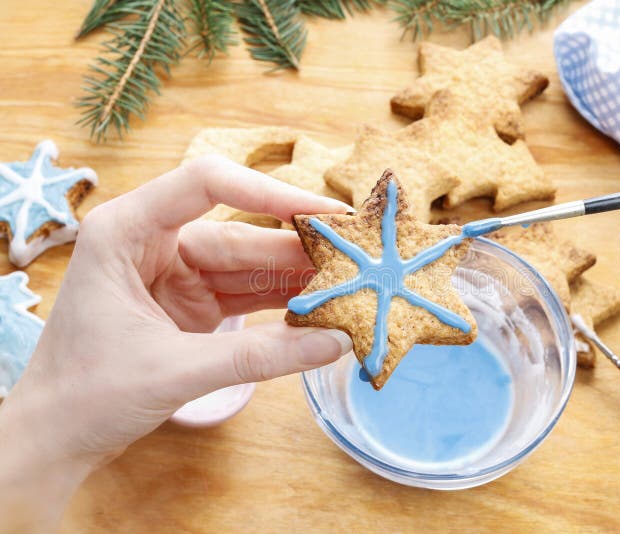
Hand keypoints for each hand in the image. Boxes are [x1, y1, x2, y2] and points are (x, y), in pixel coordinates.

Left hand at [0, 156, 352, 530]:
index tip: (324, 212)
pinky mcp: (193, 303)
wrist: (56, 437)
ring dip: (298, 279)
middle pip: (242, 232)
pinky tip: (321, 311)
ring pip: (251, 265)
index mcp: (127, 230)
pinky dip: (284, 305)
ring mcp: (177, 273)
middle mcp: (155, 241)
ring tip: (351, 286)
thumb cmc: (86, 394)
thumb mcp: (174, 370)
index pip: (206, 184)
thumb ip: (258, 356)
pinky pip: (249, 295)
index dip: (269, 191)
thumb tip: (336, 342)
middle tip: (359, 258)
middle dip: (300, 249)